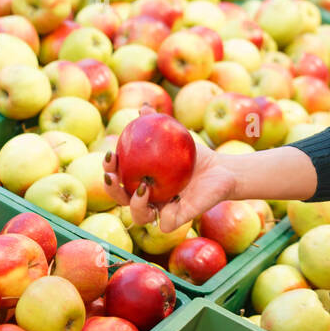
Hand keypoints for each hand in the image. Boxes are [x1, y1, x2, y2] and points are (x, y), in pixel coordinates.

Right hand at [101, 107, 237, 231]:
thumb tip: (144, 106)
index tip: (111, 154)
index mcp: (140, 181)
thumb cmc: (194, 154)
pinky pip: (165, 224)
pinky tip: (174, 199)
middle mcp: (147, 199)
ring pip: (139, 217)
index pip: (117, 178)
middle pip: (120, 199)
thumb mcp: (175, 136)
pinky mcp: (179, 219)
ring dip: (135, 204)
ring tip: (144, 186)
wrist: (221, 170)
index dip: (109, 169)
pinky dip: (165, 214)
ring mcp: (162, 210)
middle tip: (114, 175)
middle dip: (111, 189)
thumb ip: (157, 123)